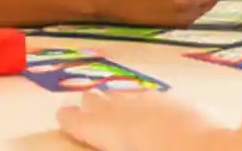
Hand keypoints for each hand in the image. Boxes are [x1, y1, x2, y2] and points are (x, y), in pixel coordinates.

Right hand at [57, 90, 233, 150]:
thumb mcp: (126, 145)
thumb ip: (114, 143)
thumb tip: (112, 141)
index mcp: (111, 131)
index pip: (81, 121)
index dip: (70, 119)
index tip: (63, 116)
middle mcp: (127, 111)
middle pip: (100, 102)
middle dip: (91, 105)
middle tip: (84, 107)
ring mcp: (154, 102)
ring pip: (125, 96)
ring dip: (116, 101)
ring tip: (109, 103)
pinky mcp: (178, 102)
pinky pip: (150, 97)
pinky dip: (141, 102)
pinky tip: (145, 105)